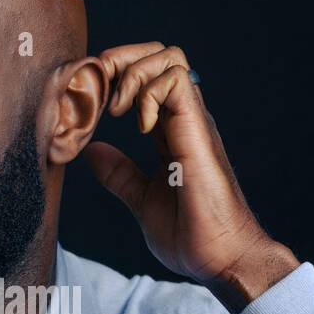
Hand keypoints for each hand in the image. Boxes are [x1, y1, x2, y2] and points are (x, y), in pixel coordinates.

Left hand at [83, 42, 299, 312]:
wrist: (222, 259)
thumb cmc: (192, 236)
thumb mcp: (142, 200)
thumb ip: (119, 174)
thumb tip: (92, 152)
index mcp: (173, 132)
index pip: (149, 78)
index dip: (117, 76)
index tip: (92, 100)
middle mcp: (185, 120)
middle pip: (160, 54)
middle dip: (121, 59)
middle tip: (98, 91)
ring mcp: (194, 122)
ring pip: (169, 58)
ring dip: (132, 72)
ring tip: (115, 109)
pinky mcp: (198, 131)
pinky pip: (175, 81)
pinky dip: (148, 92)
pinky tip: (136, 124)